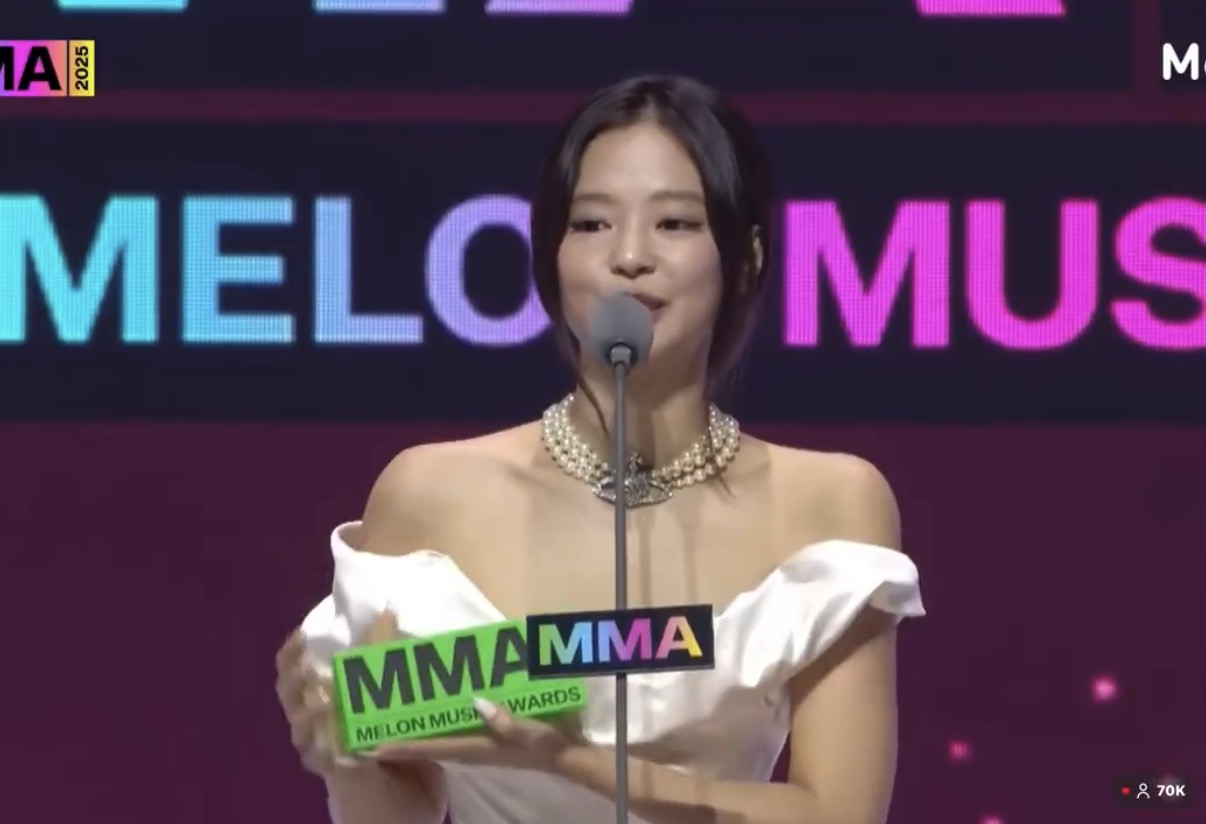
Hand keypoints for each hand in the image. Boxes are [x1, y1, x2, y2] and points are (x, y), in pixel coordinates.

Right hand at [274, 612, 399, 776]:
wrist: (373, 761)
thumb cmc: (365, 710)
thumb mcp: (373, 674)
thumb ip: (376, 644)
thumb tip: (389, 608)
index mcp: (307, 688)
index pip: (286, 667)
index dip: (290, 652)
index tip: (301, 636)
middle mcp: (301, 713)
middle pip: (288, 695)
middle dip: (299, 681)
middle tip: (315, 670)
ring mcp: (310, 741)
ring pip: (302, 726)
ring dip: (315, 713)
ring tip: (329, 703)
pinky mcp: (325, 764)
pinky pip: (324, 756)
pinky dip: (334, 747)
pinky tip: (345, 741)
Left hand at [363, 697, 576, 772]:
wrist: (568, 756)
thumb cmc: (548, 744)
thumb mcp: (531, 733)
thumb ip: (507, 721)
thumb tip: (476, 701)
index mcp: (474, 747)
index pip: (428, 745)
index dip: (398, 744)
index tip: (368, 741)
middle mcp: (468, 746)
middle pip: (425, 739)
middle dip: (399, 731)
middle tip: (373, 711)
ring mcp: (475, 741)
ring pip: (436, 732)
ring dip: (415, 722)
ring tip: (392, 700)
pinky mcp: (484, 735)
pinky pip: (451, 726)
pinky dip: (436, 716)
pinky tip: (432, 697)